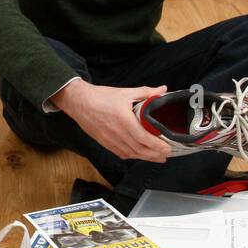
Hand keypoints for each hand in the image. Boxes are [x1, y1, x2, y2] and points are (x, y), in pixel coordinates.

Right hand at [52, 80, 171, 162]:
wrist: (79, 102)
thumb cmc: (101, 97)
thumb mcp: (125, 92)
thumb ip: (146, 93)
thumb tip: (163, 90)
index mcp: (124, 120)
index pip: (144, 138)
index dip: (157, 146)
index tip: (168, 148)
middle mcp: (117, 133)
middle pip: (140, 150)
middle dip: (155, 155)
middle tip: (166, 155)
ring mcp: (110, 140)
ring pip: (131, 153)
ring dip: (145, 157)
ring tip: (157, 158)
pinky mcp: (105, 143)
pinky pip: (121, 153)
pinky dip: (132, 156)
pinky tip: (139, 155)